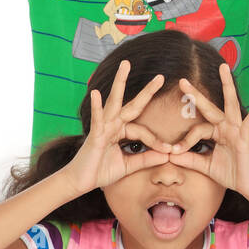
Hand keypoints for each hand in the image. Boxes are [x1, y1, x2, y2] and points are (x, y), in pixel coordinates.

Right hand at [62, 62, 170, 195]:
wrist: (80, 182)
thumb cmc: (101, 172)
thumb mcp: (128, 166)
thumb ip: (147, 159)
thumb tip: (168, 155)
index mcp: (120, 131)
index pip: (143, 131)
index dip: (156, 141)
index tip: (168, 150)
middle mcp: (112, 125)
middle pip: (132, 104)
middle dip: (146, 90)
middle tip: (160, 76)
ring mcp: (103, 127)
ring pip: (114, 102)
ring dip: (120, 83)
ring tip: (125, 65)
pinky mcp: (94, 134)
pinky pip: (97, 119)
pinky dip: (96, 106)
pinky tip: (95, 93)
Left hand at [168, 64, 248, 199]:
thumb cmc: (231, 173)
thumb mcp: (206, 166)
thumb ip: (190, 159)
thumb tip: (170, 156)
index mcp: (216, 132)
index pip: (197, 130)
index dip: (185, 140)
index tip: (174, 151)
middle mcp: (226, 127)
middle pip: (210, 107)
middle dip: (196, 94)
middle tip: (182, 80)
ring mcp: (237, 129)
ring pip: (230, 105)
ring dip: (227, 86)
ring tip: (224, 68)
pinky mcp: (246, 137)